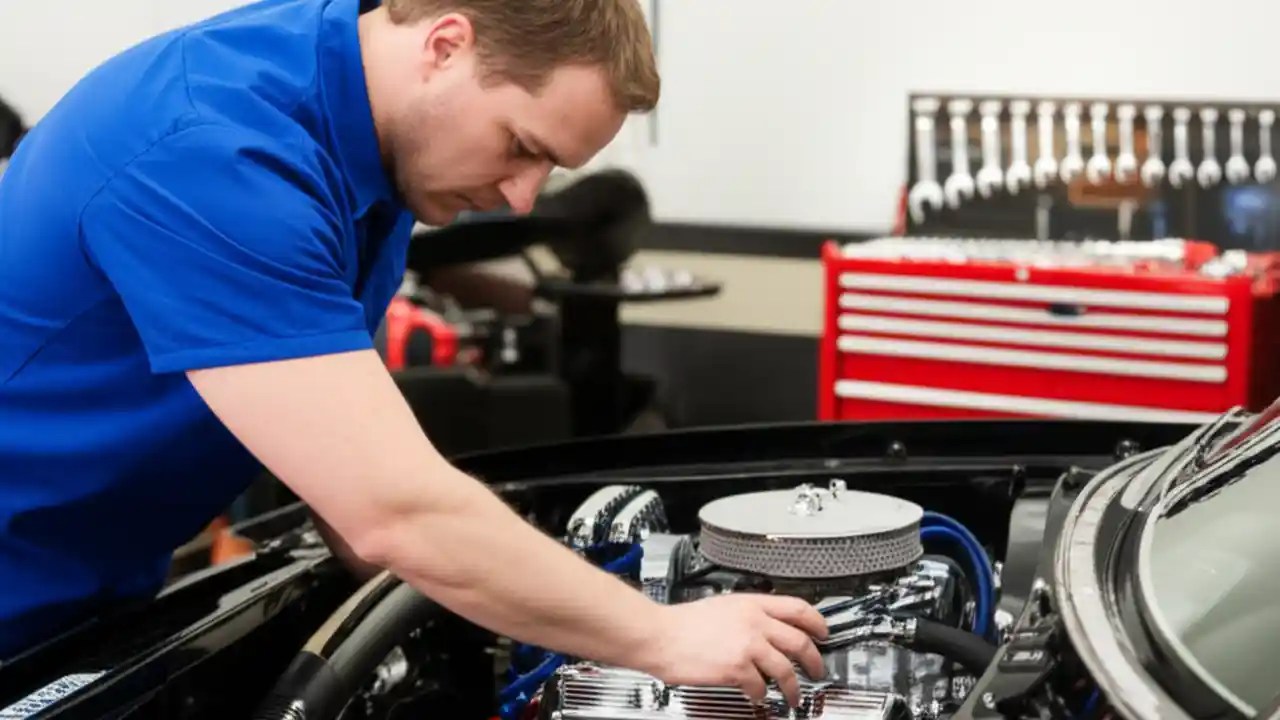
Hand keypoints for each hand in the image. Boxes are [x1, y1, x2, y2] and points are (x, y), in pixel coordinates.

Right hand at [631, 593, 829, 706]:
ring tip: (794, 696)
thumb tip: (765, 627)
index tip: (823, 633)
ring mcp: (747, 645)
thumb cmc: (682, 623)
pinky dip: (762, 695)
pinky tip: (759, 697)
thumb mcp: (722, 606)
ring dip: (794, 687)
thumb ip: (747, 614)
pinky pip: (761, 686)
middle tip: (818, 671)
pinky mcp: (737, 668)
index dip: (817, 623)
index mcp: (751, 604)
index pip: (797, 608)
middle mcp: (754, 622)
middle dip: (814, 661)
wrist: (659, 635)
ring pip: (786, 669)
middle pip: (799, 641)